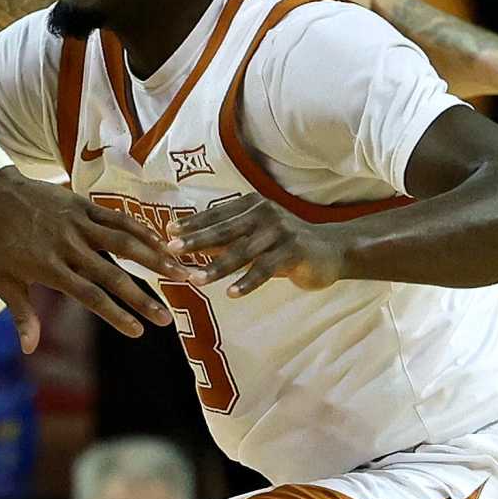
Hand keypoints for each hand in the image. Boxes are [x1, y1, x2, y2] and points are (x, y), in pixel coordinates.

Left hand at [0, 170, 182, 352]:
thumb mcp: (3, 281)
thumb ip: (22, 314)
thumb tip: (29, 348)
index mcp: (50, 268)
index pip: (89, 296)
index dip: (115, 314)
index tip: (138, 331)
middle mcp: (68, 246)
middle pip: (112, 275)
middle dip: (142, 298)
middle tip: (167, 317)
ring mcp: (78, 223)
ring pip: (123, 242)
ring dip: (153, 259)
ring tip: (180, 273)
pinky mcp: (83, 204)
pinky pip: (117, 217)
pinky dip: (141, 229)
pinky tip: (163, 242)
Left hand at [169, 195, 345, 296]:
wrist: (330, 250)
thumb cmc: (282, 243)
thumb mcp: (252, 236)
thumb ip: (223, 237)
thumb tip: (184, 241)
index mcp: (251, 205)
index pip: (216, 215)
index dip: (192, 224)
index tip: (167, 233)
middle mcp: (265, 213)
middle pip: (224, 230)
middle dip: (196, 240)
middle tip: (171, 249)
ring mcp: (280, 232)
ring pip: (242, 252)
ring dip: (217, 267)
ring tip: (195, 279)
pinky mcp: (294, 252)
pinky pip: (266, 269)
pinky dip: (248, 282)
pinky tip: (231, 293)